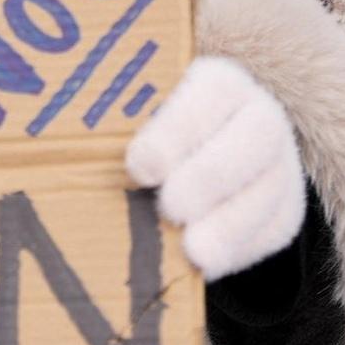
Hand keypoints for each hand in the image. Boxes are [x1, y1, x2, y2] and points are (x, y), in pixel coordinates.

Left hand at [126, 57, 304, 280]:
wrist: (201, 152)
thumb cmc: (150, 129)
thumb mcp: (135, 113)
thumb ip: (115, 121)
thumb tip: (58, 145)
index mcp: (220, 81)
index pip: (213, 92)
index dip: (178, 130)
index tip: (138, 166)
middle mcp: (260, 115)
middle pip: (254, 138)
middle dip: (209, 176)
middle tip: (169, 207)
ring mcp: (280, 162)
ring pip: (270, 189)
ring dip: (229, 222)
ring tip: (191, 248)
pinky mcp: (286, 207)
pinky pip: (274, 228)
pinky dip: (240, 248)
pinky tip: (207, 263)